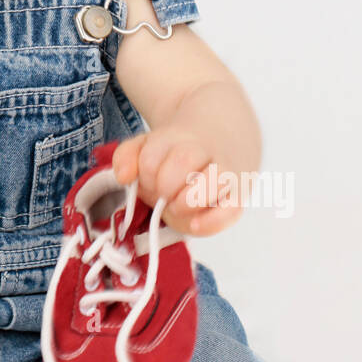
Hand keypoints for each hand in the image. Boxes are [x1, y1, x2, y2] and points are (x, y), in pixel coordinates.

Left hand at [111, 130, 243, 237]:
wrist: (223, 136)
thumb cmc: (178, 151)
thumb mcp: (148, 144)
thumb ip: (126, 156)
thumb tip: (123, 177)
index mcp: (177, 137)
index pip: (151, 158)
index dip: (143, 176)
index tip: (147, 181)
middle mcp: (205, 151)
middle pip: (182, 162)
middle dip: (164, 186)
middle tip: (162, 194)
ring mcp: (225, 173)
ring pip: (210, 182)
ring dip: (184, 201)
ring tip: (176, 206)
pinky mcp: (238, 196)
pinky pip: (230, 212)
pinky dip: (209, 223)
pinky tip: (192, 225)